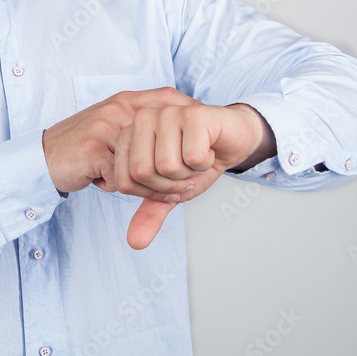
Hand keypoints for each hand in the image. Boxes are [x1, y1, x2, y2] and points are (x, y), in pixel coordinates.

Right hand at [42, 87, 197, 193]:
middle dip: (178, 166)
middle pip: (167, 134)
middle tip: (184, 184)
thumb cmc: (78, 147)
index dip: (190, 116)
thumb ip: (139, 128)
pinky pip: (128, 177)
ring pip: (150, 162)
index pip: (170, 98)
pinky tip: (111, 186)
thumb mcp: (111, 128)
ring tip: (151, 193)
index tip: (204, 137)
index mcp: (125, 101)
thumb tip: (176, 140)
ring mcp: (107, 128)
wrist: (40, 158)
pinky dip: (130, 190)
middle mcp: (118, 109)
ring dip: (154, 185)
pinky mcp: (95, 151)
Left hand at [113, 94, 274, 248]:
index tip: (170, 181)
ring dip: (189, 173)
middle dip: (170, 184)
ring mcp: (166, 113)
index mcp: (128, 135)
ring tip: (196, 159)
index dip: (152, 192)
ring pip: (167, 166)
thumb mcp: (171, 191)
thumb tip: (134, 243)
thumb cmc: (197, 160)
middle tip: (186, 171)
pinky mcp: (193, 114)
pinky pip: (192, 157)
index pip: (125, 180)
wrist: (232, 141)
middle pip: (143, 173)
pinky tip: (209, 150)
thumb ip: (150, 213)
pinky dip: (205, 163)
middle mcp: (143, 119)